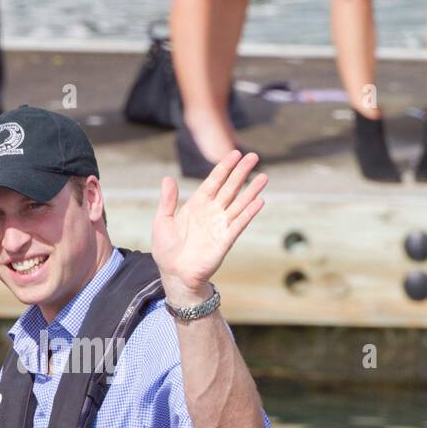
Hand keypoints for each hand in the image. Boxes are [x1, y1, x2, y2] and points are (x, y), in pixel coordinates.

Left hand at [151, 150, 267, 304]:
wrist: (174, 274)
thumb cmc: (166, 250)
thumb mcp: (163, 221)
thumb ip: (167, 200)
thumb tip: (167, 179)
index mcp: (196, 205)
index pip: (213, 181)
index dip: (224, 167)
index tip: (235, 153)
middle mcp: (211, 212)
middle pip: (230, 188)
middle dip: (241, 172)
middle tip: (254, 156)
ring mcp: (220, 225)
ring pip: (239, 203)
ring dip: (251, 190)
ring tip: (264, 176)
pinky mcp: (225, 240)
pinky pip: (239, 224)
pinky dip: (249, 213)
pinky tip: (259, 201)